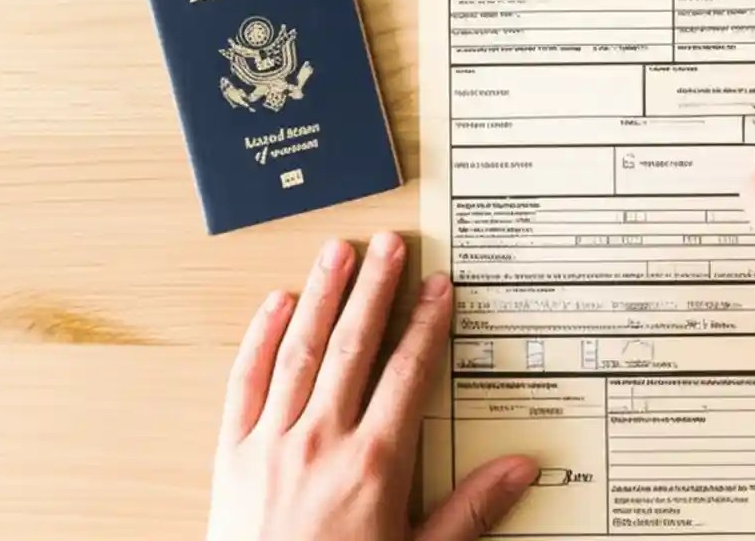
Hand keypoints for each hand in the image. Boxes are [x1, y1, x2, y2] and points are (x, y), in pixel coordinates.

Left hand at [207, 232, 536, 540]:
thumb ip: (471, 509)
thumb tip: (521, 468)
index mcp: (374, 464)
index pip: (408, 373)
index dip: (426, 324)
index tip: (437, 287)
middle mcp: (322, 441)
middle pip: (355, 347)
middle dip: (375, 290)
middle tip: (389, 246)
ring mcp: (273, 443)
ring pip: (301, 351)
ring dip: (322, 296)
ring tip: (337, 253)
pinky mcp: (233, 453)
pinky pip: (246, 382)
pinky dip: (261, 339)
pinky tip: (276, 305)